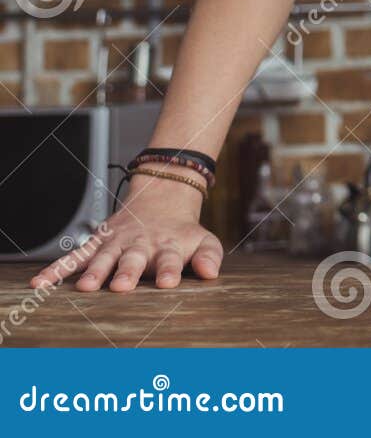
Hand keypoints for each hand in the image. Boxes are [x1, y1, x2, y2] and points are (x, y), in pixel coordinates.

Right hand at [28, 173, 223, 292]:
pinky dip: (58, 269)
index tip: (168, 282)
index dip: (169, 270)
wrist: (161, 201)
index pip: (169, 259)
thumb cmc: (181, 232)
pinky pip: (74, 257)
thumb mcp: (204, 240)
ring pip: (103, 258)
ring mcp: (116, 244)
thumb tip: (212, 273)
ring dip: (94, 272)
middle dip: (127, 272)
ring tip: (86, 287)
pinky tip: (40, 283)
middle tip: (121, 286)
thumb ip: (209, 256)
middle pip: (132, 259)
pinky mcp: (97, 244)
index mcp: (167, 246)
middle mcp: (139, 244)